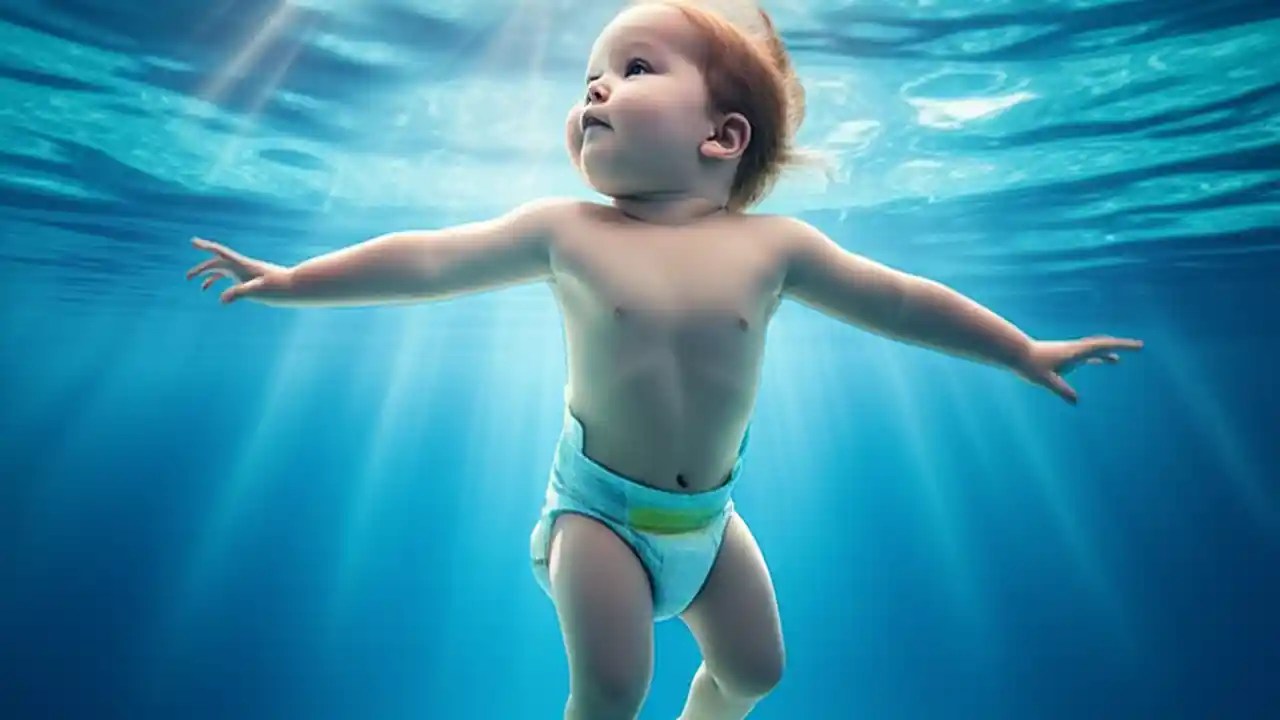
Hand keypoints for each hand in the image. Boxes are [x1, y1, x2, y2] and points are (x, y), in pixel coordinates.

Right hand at [185, 237, 290, 303]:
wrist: (295, 286)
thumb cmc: (278, 288)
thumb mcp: (257, 291)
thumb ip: (238, 293)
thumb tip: (222, 299)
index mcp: (242, 265)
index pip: (220, 253)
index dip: (206, 247)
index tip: (192, 241)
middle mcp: (242, 266)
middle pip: (217, 264)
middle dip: (201, 269)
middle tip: (187, 277)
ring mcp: (246, 273)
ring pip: (223, 271)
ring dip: (210, 276)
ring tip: (198, 286)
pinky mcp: (251, 280)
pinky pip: (233, 280)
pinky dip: (224, 285)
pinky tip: (219, 296)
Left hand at [1017, 336, 1143, 404]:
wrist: (1015, 353)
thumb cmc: (1029, 365)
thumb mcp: (1046, 380)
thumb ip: (1061, 390)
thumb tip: (1075, 401)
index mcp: (1074, 352)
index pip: (1103, 346)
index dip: (1123, 346)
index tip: (1139, 345)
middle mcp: (1074, 349)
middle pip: (1102, 344)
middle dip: (1120, 346)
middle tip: (1138, 346)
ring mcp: (1069, 352)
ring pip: (1093, 349)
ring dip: (1107, 352)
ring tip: (1117, 360)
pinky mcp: (1063, 355)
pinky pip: (1084, 355)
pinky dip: (1095, 357)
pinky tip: (1098, 361)